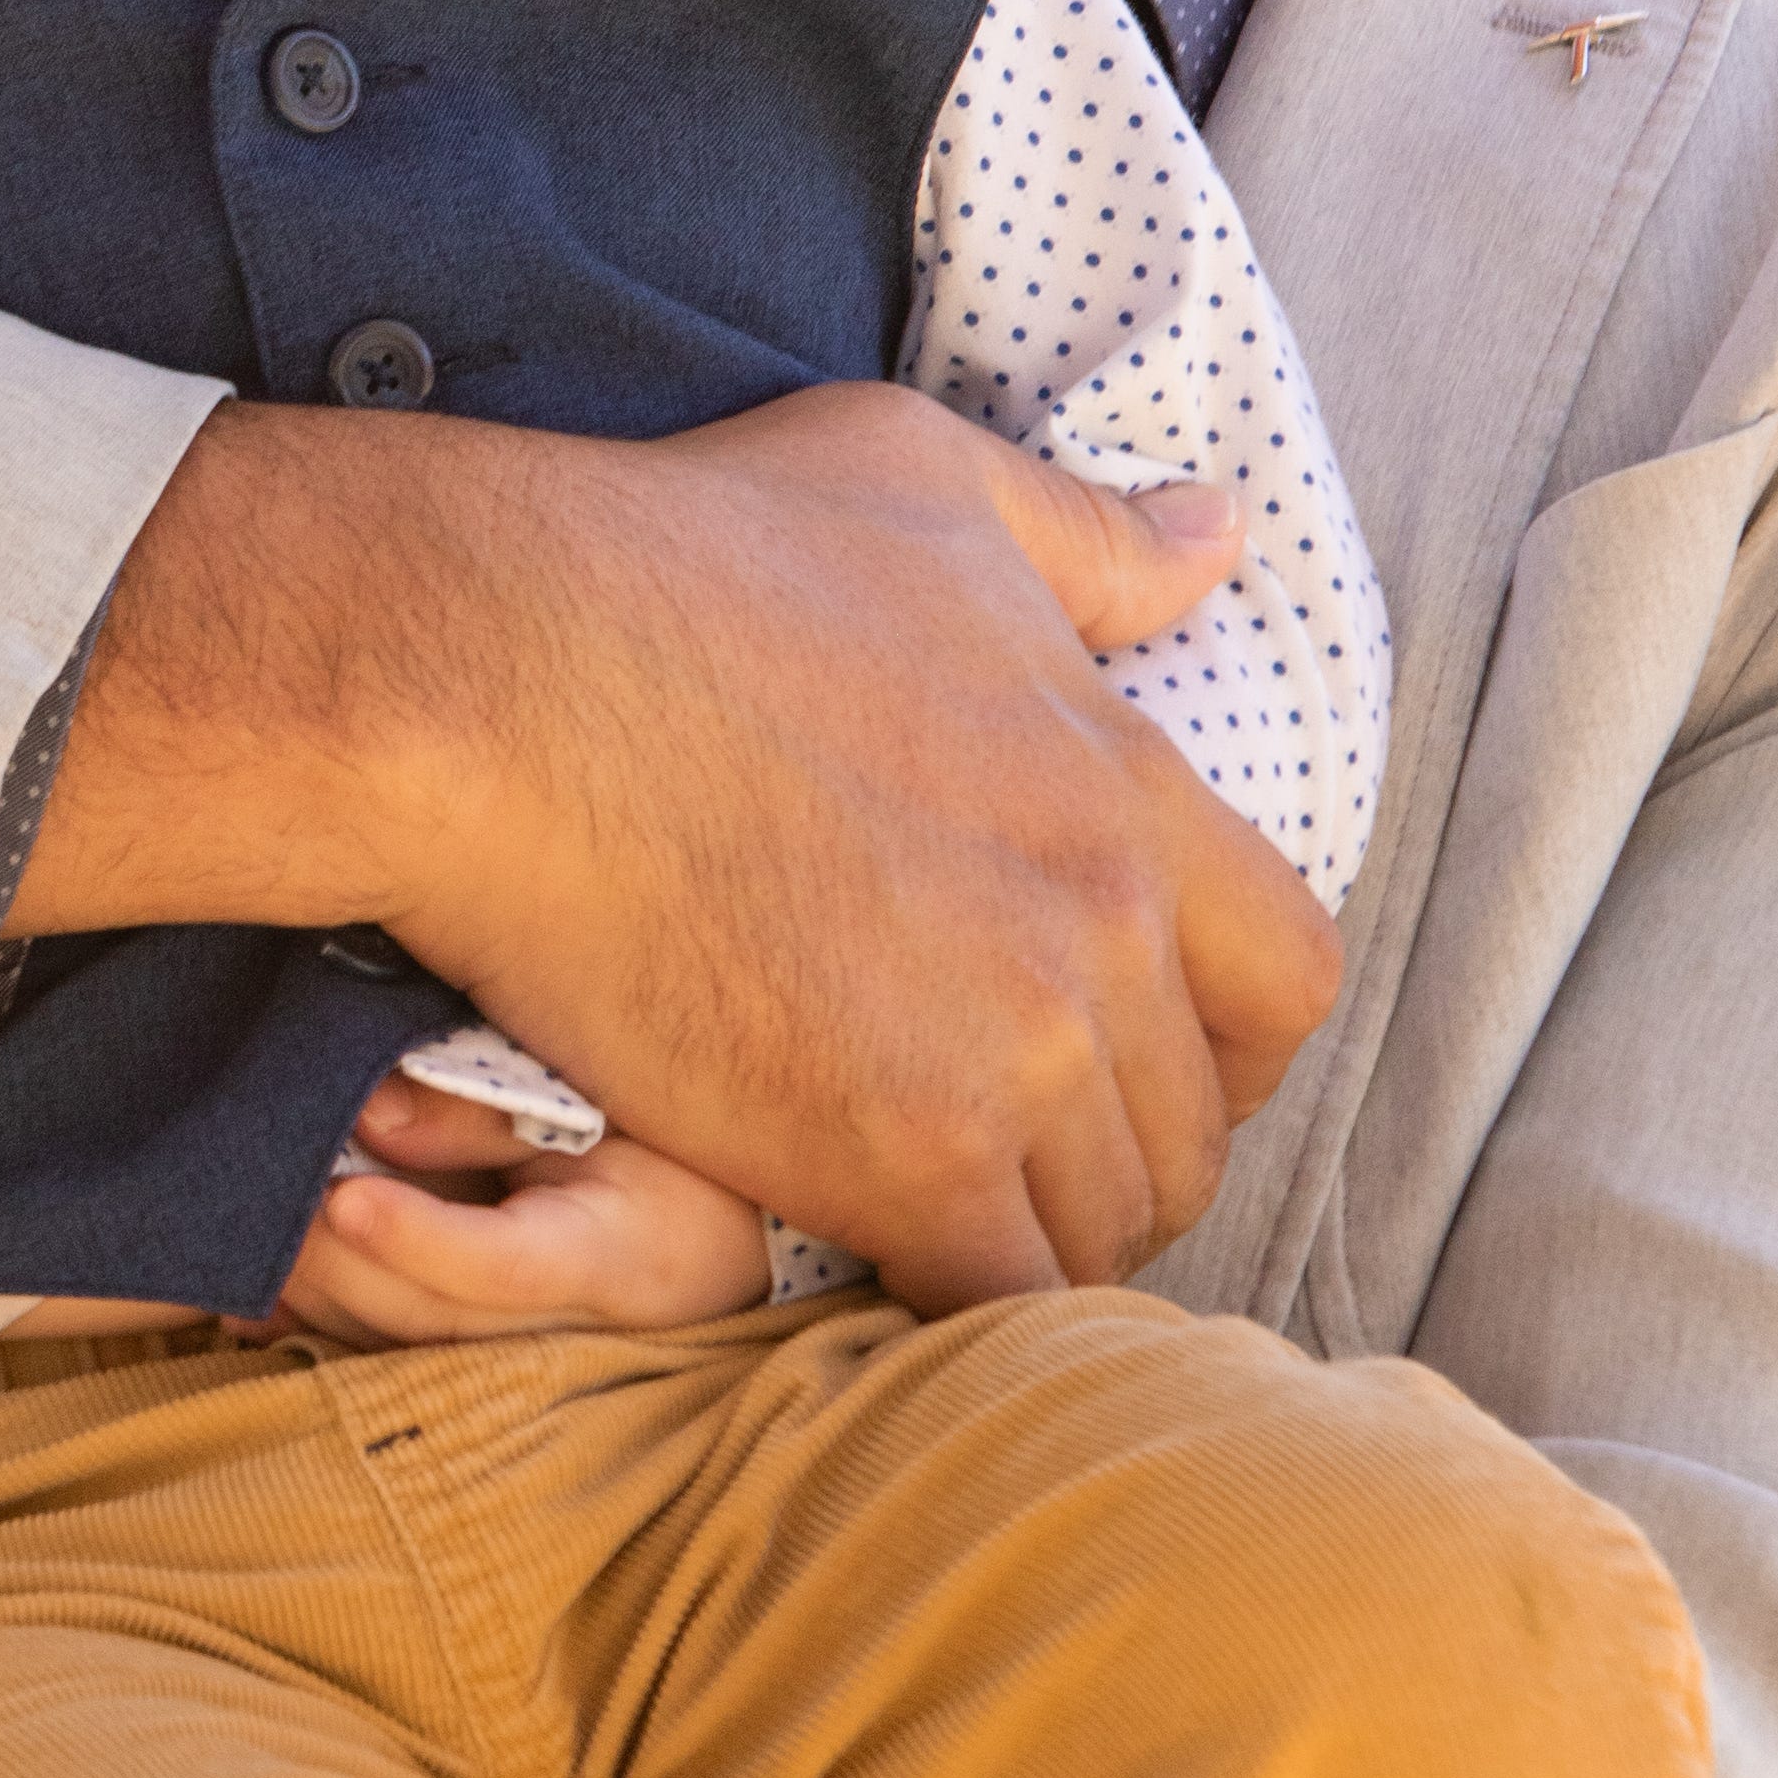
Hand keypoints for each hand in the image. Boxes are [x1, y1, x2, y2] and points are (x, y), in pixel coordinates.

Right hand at [19, 376, 1341, 1312]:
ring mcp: (1014, 1050)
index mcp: (1125, 782)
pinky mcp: (897, 1153)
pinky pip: (990, 1297)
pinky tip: (859, 1245)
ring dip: (1023, 1233)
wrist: (492, 669)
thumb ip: (1087, 538)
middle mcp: (1105, 924)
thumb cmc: (685, 551)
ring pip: (1096, 1230)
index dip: (1223, 1038)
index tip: (1129, 1049)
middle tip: (994, 1142)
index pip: (1285, 980)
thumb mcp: (916, 480)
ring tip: (917, 1199)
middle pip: (1192, 1129)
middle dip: (1113, 1153)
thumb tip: (1224, 535)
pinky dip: (943, 1298)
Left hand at [274, 1073, 772, 1345]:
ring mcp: (533, 1362)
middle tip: (264, 1195)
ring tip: (255, 1229)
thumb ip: (489, 1110)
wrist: (735, 1238)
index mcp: (611, 1262)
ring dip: (322, 1297)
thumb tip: (370, 1110)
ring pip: (408, 1351)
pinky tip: (265, 1301)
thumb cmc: (673, 1153)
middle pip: (433, 1320)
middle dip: (338, 1264)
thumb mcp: (609, 1107)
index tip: (343, 1196)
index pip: (500, 1268)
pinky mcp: (499, 1364)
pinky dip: (330, 1329)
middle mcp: (570, 1335)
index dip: (417, 1238)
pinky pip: (403, 1358)